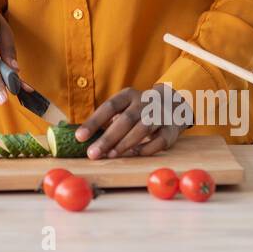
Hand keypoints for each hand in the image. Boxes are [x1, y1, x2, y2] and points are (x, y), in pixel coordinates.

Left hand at [74, 84, 191, 158]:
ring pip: (142, 129)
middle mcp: (144, 102)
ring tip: (110, 155)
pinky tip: (133, 154)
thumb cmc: (138, 110)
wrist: (173, 103)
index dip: (93, 122)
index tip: (79, 137)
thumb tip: (84, 139)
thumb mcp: (124, 107)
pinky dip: (146, 149)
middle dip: (107, 139)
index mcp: (128, 95)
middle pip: (125, 120)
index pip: (108, 107)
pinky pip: (159, 141)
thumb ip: (107, 120)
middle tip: (92, 154)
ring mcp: (159, 115)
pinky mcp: (171, 129)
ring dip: (125, 144)